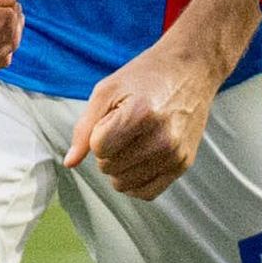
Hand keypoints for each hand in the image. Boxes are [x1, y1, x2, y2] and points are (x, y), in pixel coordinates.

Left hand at [65, 36, 224, 200]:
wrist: (191, 69)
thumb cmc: (146, 76)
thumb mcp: (107, 90)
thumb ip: (84, 127)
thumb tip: (70, 162)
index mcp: (141, 114)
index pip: (98, 148)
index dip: (98, 133)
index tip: (112, 118)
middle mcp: (161, 138)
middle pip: (109, 167)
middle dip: (107, 150)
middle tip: (124, 128)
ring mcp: (175, 154)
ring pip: (124, 184)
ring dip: (119, 167)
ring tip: (133, 141)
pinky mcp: (183, 164)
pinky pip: (147, 193)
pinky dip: (135, 182)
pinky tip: (138, 162)